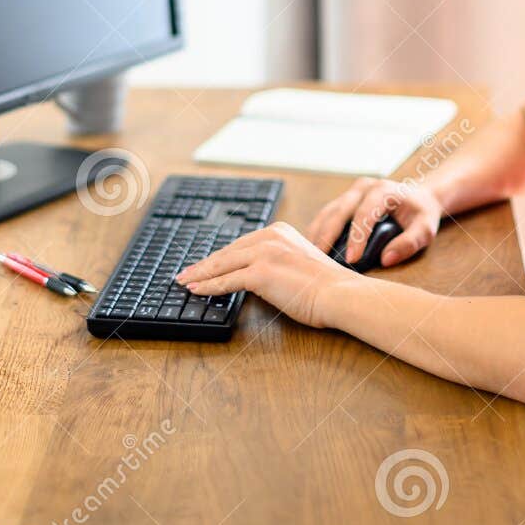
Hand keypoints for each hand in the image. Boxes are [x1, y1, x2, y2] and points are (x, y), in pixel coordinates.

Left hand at [175, 222, 359, 328]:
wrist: (340, 293)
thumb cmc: (326, 286)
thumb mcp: (298, 263)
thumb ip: (277, 262)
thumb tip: (255, 276)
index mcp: (279, 231)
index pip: (241, 245)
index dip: (220, 257)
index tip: (205, 264)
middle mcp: (269, 236)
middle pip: (227, 252)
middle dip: (204, 264)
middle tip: (185, 273)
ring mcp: (264, 253)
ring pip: (222, 265)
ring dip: (200, 275)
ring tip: (184, 281)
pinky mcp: (260, 272)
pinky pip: (226, 281)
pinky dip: (208, 287)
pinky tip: (196, 291)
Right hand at [303, 177, 443, 267]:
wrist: (419, 197)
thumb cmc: (421, 214)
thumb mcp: (425, 229)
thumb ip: (409, 243)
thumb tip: (386, 259)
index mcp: (384, 189)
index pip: (365, 213)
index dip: (356, 237)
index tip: (351, 259)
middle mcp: (364, 187)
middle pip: (339, 210)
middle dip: (328, 235)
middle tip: (321, 259)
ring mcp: (351, 191)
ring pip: (328, 211)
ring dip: (318, 233)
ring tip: (311, 256)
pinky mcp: (344, 200)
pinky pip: (327, 214)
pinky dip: (318, 230)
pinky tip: (313, 247)